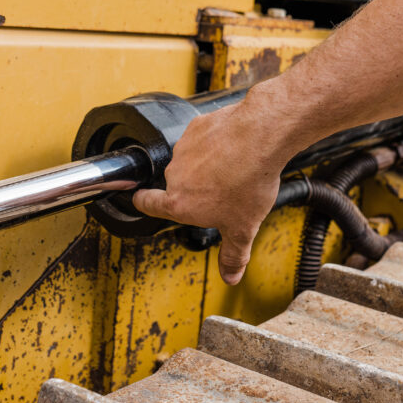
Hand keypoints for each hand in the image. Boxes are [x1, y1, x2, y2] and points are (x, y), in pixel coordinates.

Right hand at [131, 91, 290, 285]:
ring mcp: (185, 148)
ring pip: (193, 161)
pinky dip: (217, 143)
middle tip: (225, 193)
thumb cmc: (248, 182)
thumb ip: (233, 255)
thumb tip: (230, 275)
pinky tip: (236, 149)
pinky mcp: (197, 127)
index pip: (147, 203)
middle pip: (179, 184)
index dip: (144, 203)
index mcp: (179, 204)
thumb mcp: (243, 229)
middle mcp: (176, 175)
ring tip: (235, 171)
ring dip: (209, 165)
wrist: (260, 138)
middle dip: (199, 189)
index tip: (142, 201)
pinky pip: (204, 138)